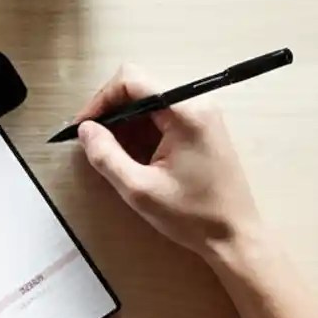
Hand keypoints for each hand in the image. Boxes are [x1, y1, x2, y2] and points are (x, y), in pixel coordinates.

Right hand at [74, 65, 266, 272]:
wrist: (235, 236)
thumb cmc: (191, 216)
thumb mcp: (139, 190)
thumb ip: (106, 156)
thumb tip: (84, 130)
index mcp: (185, 113)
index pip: (132, 80)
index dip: (100, 100)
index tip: (83, 127)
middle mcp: (197, 104)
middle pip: (140, 86)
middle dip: (111, 111)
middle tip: (93, 142)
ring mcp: (202, 114)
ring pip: (149, 101)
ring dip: (125, 122)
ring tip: (111, 152)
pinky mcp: (202, 127)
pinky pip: (162, 115)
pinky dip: (141, 129)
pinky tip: (132, 155)